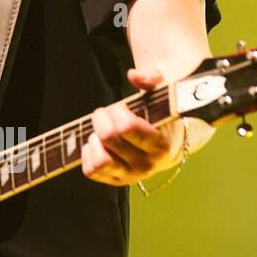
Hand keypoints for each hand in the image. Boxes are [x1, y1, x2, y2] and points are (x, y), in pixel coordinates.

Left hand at [80, 68, 183, 185]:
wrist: (168, 149)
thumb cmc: (161, 118)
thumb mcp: (163, 97)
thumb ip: (152, 80)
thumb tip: (133, 75)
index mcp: (159, 144)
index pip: (127, 127)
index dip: (117, 112)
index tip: (119, 107)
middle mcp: (145, 164)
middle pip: (109, 138)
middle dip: (101, 119)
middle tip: (105, 113)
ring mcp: (130, 176)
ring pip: (99, 160)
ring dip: (95, 139)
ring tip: (101, 131)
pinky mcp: (115, 182)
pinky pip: (91, 170)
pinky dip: (89, 153)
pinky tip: (98, 144)